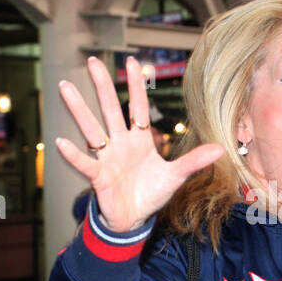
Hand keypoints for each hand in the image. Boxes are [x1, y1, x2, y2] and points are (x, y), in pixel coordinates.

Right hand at [56, 56, 223, 232]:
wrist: (134, 219)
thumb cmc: (151, 194)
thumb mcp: (175, 176)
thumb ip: (193, 161)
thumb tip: (220, 149)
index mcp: (139, 140)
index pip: (137, 107)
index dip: (134, 86)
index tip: (131, 62)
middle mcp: (120, 144)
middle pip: (110, 109)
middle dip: (102, 86)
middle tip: (92, 61)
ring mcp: (107, 158)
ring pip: (91, 129)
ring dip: (78, 109)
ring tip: (65, 87)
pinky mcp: (99, 177)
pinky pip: (85, 163)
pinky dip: (74, 155)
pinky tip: (61, 142)